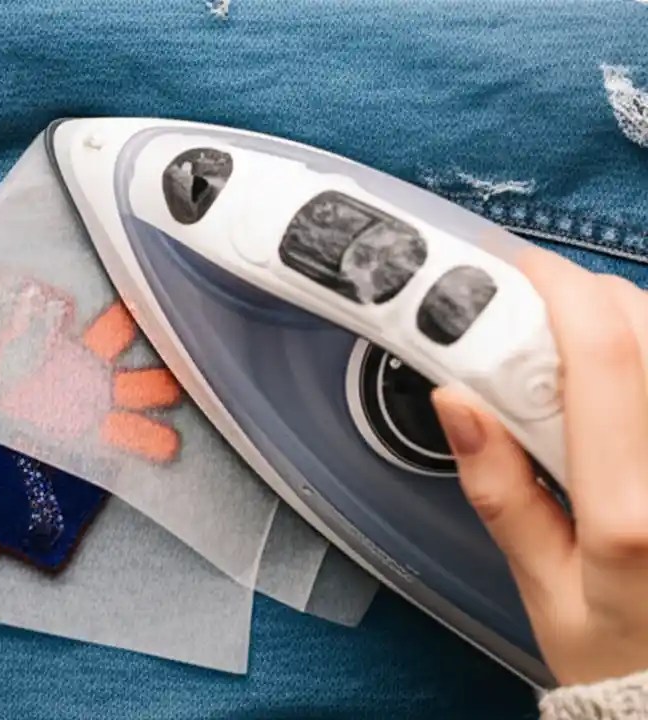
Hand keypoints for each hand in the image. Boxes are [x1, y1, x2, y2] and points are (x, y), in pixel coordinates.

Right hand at [432, 250, 647, 685]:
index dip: (554, 288)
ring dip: (617, 319)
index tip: (510, 268)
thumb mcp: (542, 588)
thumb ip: (502, 492)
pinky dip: (639, 352)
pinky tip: (616, 376)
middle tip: (528, 313)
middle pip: (643, 325)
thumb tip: (459, 403)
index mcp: (629, 512)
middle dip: (579, 296)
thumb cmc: (622, 653)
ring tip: (571, 353)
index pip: (601, 357)